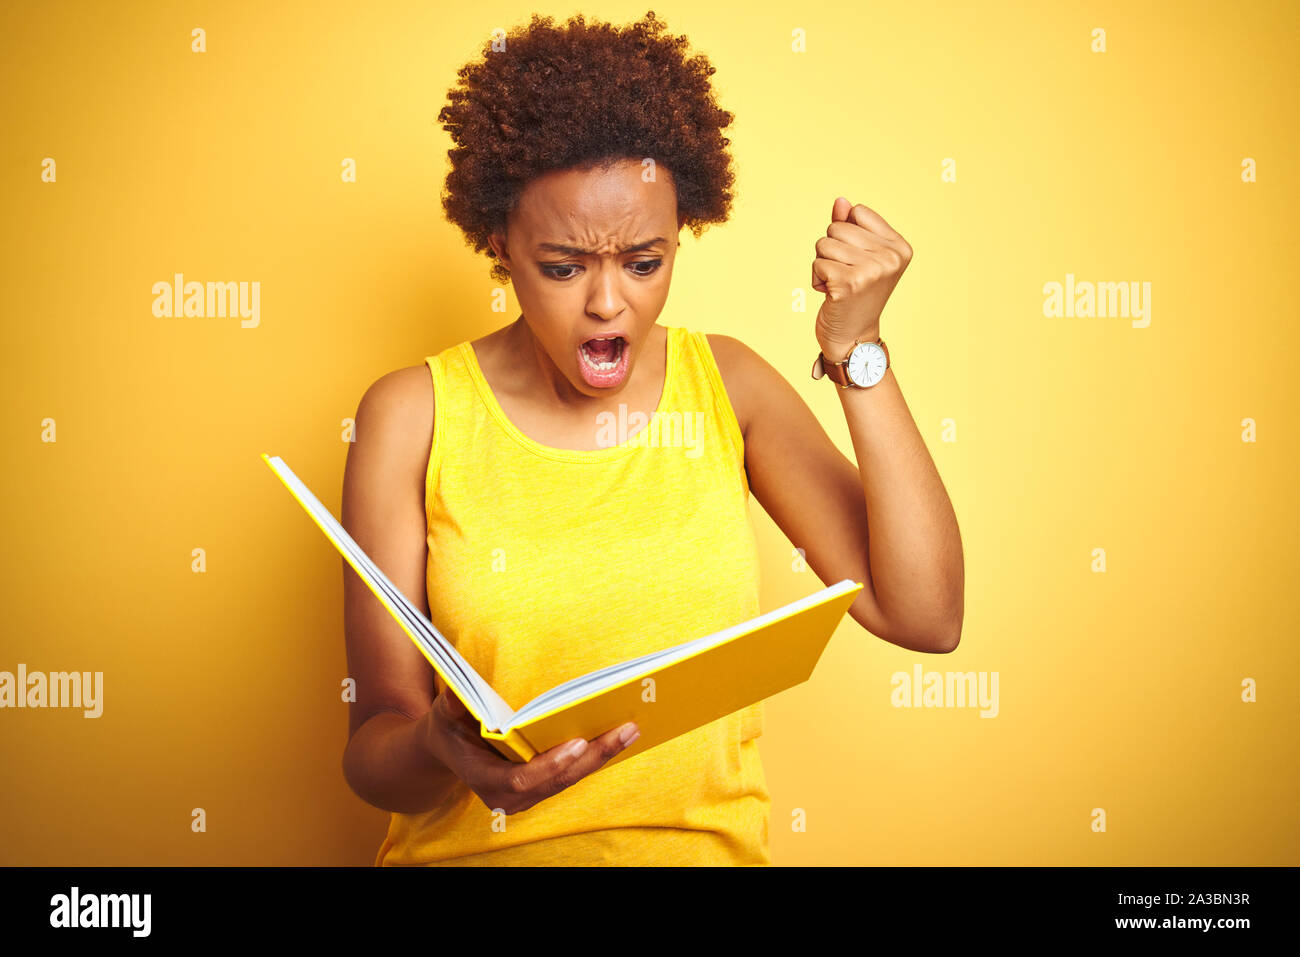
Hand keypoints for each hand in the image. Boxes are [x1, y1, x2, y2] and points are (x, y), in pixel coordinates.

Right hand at [419, 689, 638, 815]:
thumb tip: (455, 695)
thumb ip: (451, 707)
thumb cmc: (448, 728)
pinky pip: (571, 774)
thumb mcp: (444, 714)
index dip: (551, 765)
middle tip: (625, 730)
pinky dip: (595, 756)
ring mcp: (526, 796)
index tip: (579, 743)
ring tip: (631, 729)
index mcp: (484, 780)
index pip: (521, 780)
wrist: (448, 752)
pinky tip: (619, 736)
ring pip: (570, 779)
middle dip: (594, 756)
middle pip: (558, 781)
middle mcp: (508, 797)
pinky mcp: (541, 787)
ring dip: (602, 756)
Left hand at [811, 197, 912, 356]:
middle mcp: (890, 257)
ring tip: (838, 284)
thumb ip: (850, 226)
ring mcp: (872, 270)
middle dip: (831, 250)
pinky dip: (817, 279)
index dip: (847, 233)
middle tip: (845, 276)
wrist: (853, 337)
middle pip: (837, 227)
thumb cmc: (854, 294)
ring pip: (824, 244)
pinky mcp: (850, 283)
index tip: (856, 260)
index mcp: (899, 247)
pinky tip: (830, 294)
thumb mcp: (858, 256)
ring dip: (823, 265)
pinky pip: (817, 263)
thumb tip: (841, 200)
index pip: (857, 211)